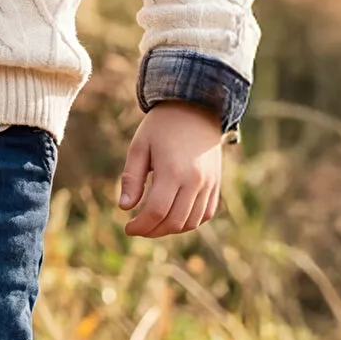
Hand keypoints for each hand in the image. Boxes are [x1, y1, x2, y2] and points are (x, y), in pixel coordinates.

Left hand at [119, 102, 223, 237]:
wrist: (195, 108)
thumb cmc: (161, 126)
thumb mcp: (140, 146)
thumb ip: (132, 178)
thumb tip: (124, 208)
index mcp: (172, 170)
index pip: (157, 211)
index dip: (141, 225)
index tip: (127, 227)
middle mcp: (194, 181)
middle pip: (174, 222)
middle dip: (153, 230)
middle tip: (137, 228)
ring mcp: (209, 184)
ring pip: (190, 222)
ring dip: (170, 229)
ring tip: (153, 223)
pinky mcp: (216, 184)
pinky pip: (205, 214)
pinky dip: (189, 222)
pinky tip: (173, 216)